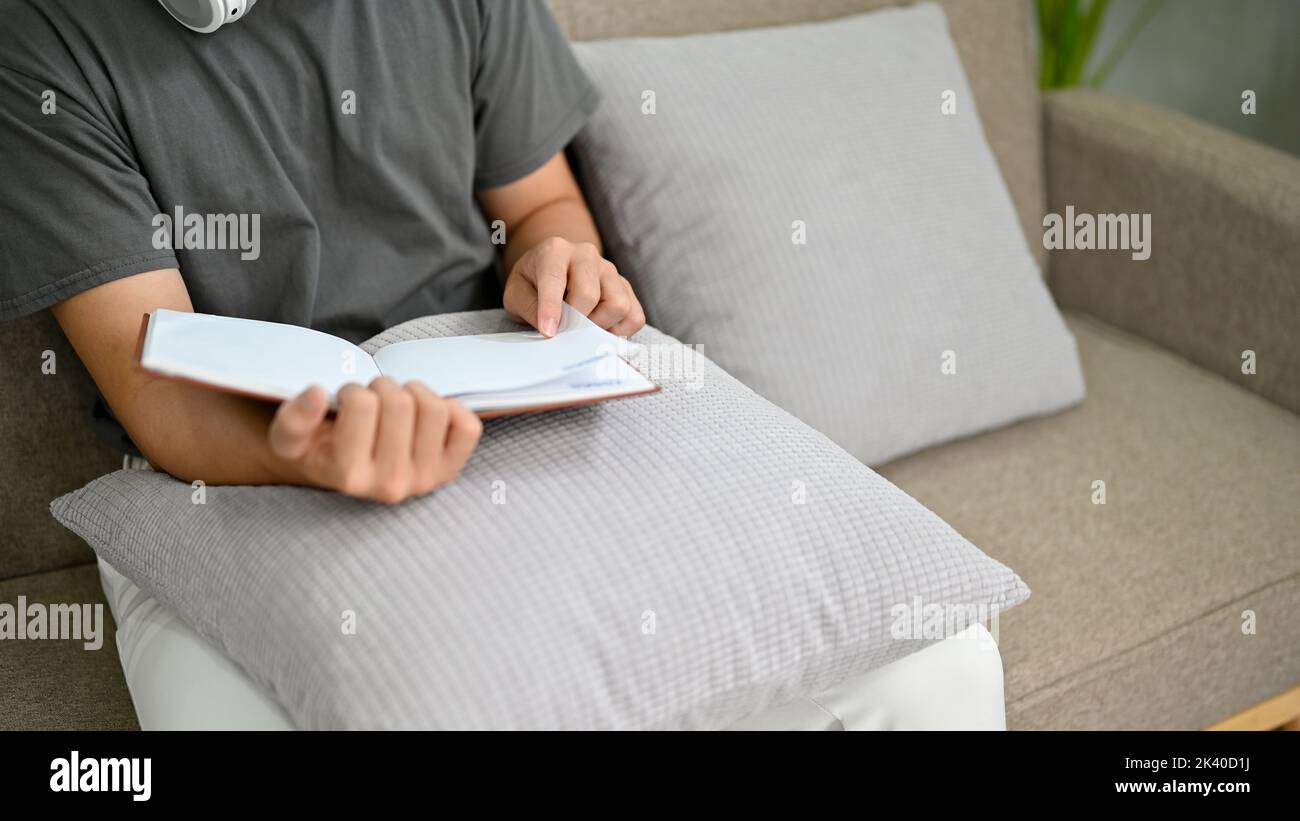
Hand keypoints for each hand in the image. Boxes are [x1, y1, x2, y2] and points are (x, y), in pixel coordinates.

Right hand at [267, 378, 481, 503]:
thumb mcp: (289, 438)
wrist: (343, 471)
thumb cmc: (318, 447)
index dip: (352, 390)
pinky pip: (468, 427)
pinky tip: (425, 415)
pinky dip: (451, 409)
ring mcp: (425, 480)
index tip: (345, 403)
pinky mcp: (450, 470)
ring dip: (414, 393)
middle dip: (382, 388)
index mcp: (349, 476)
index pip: (361, 404)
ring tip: (396, 404)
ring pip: (435, 408)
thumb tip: (317, 394)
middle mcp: (390, 485)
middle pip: (400, 402)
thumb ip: (294, 419)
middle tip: (372, 401)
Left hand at [503, 237, 645, 337]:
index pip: (554, 280)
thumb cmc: (532, 282)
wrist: (553, 267)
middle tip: (564, 331)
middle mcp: (586, 255)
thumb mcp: (515, 293)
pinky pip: (634, 316)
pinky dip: (620, 330)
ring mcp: (610, 270)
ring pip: (618, 305)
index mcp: (555, 251)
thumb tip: (553, 330)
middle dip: (576, 321)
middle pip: (589, 295)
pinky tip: (601, 328)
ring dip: (600, 325)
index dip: (551, 309)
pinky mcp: (626, 287)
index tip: (549, 332)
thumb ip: (529, 308)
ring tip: (583, 327)